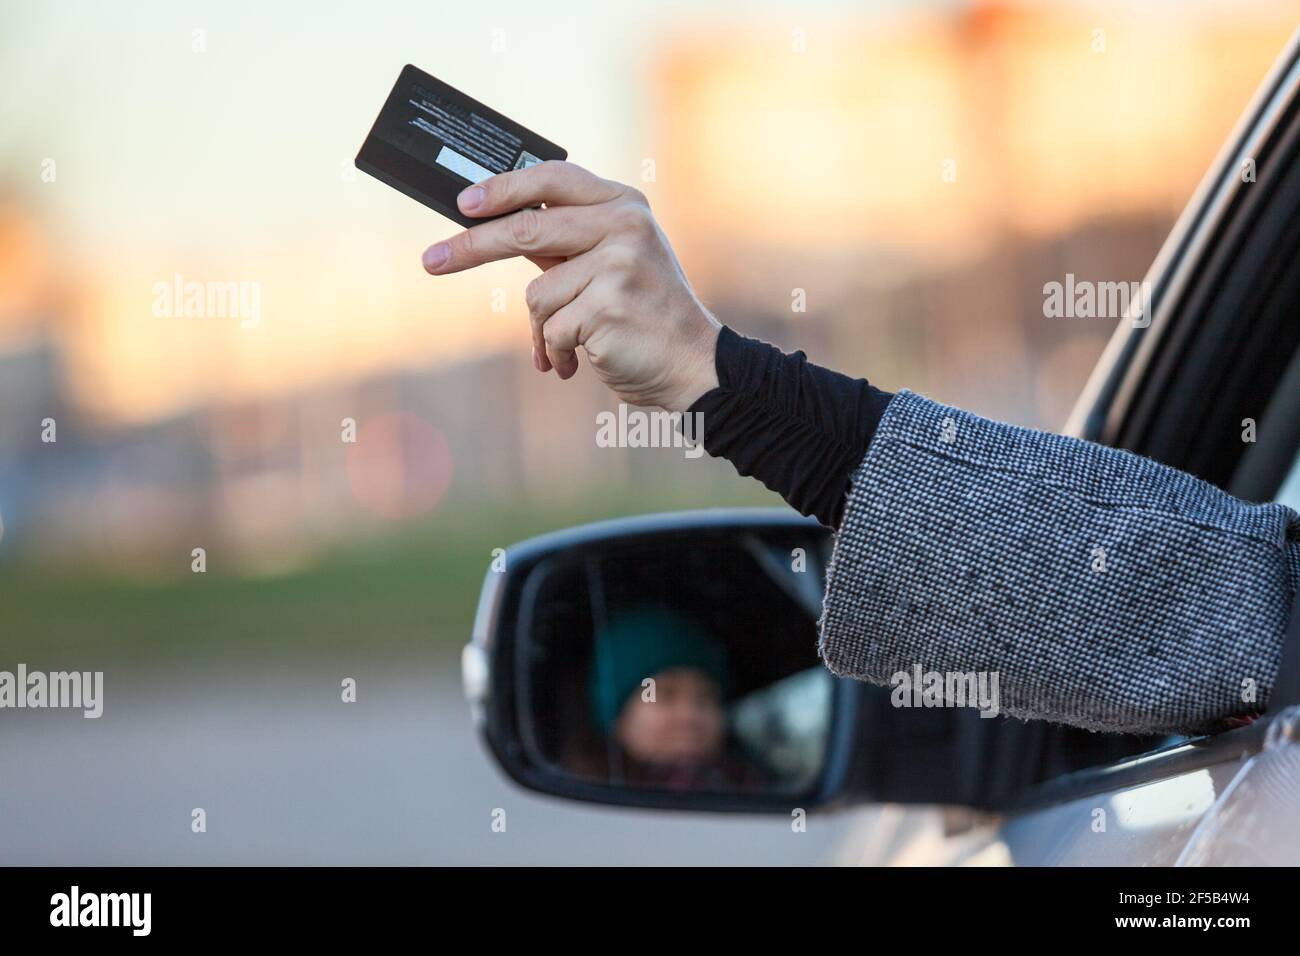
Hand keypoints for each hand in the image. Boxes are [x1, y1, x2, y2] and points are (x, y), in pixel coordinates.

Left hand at [421, 161, 719, 411]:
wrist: (692, 364)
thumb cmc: (643, 315)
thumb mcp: (611, 262)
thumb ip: (564, 241)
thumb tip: (491, 224)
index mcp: (624, 205)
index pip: (553, 179)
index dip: (504, 188)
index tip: (463, 202)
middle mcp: (626, 227)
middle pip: (527, 228)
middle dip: (472, 248)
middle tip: (431, 261)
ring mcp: (619, 266)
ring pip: (537, 293)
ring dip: (543, 328)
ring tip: (571, 344)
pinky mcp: (609, 306)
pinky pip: (551, 330)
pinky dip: (556, 352)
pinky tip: (580, 361)